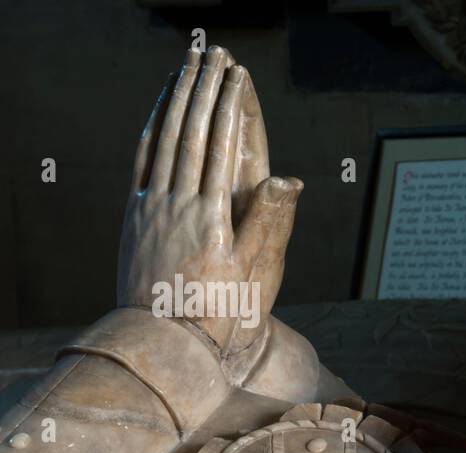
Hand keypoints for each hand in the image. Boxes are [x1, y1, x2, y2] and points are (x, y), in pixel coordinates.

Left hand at [116, 47, 301, 357]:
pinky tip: (158, 113)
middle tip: (215, 56)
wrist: (166, 342)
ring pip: (163, 140)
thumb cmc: (220, 314)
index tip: (238, 77)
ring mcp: (152, 207)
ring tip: (187, 68)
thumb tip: (287, 180)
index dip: (230, 107)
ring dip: (176, 99)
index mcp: (211, 215)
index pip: (222, 146)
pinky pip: (143, 160)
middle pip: (190, 133)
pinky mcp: (136, 215)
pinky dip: (151, 130)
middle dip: (203, 90)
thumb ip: (268, 221)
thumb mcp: (254, 272)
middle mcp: (177, 203)